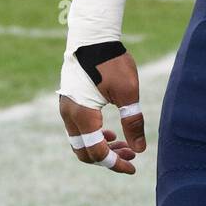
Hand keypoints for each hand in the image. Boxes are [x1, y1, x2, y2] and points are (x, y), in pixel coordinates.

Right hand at [59, 48, 145, 174]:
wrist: (93, 37)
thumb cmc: (112, 62)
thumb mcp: (128, 92)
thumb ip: (132, 122)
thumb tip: (140, 150)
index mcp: (82, 116)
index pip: (97, 152)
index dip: (115, 164)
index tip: (133, 167)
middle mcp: (69, 116)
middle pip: (85, 151)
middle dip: (108, 158)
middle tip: (131, 156)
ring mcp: (66, 108)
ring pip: (80, 141)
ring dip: (101, 147)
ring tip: (124, 145)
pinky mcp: (69, 101)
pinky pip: (78, 129)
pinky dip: (93, 136)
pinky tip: (110, 132)